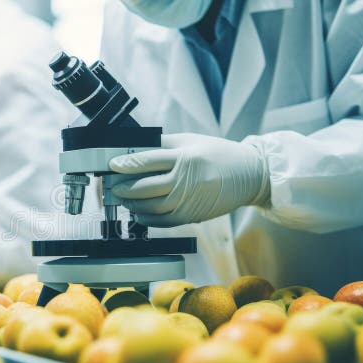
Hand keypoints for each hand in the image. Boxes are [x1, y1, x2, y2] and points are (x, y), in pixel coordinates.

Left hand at [109, 134, 269, 226]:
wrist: (250, 175)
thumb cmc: (219, 154)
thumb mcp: (191, 141)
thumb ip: (163, 145)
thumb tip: (133, 149)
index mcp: (185, 157)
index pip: (147, 161)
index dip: (125, 164)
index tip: (112, 165)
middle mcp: (186, 180)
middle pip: (145, 186)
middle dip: (123, 187)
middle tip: (112, 185)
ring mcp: (189, 200)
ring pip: (152, 207)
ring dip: (133, 204)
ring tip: (123, 199)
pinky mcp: (193, 216)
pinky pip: (163, 221)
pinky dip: (147, 218)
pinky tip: (139, 212)